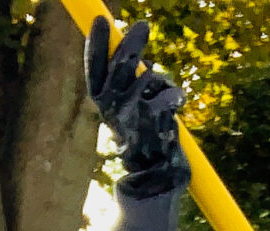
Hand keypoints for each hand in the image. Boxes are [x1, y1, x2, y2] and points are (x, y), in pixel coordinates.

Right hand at [85, 19, 189, 199]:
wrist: (153, 171)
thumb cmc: (141, 131)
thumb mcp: (126, 103)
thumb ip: (127, 75)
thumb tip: (139, 44)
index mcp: (101, 100)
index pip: (94, 67)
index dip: (96, 43)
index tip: (100, 20)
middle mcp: (111, 107)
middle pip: (121, 66)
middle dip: (131, 43)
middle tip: (143, 25)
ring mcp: (132, 115)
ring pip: (150, 78)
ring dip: (162, 81)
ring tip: (164, 97)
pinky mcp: (154, 122)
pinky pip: (170, 93)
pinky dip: (175, 95)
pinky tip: (174, 106)